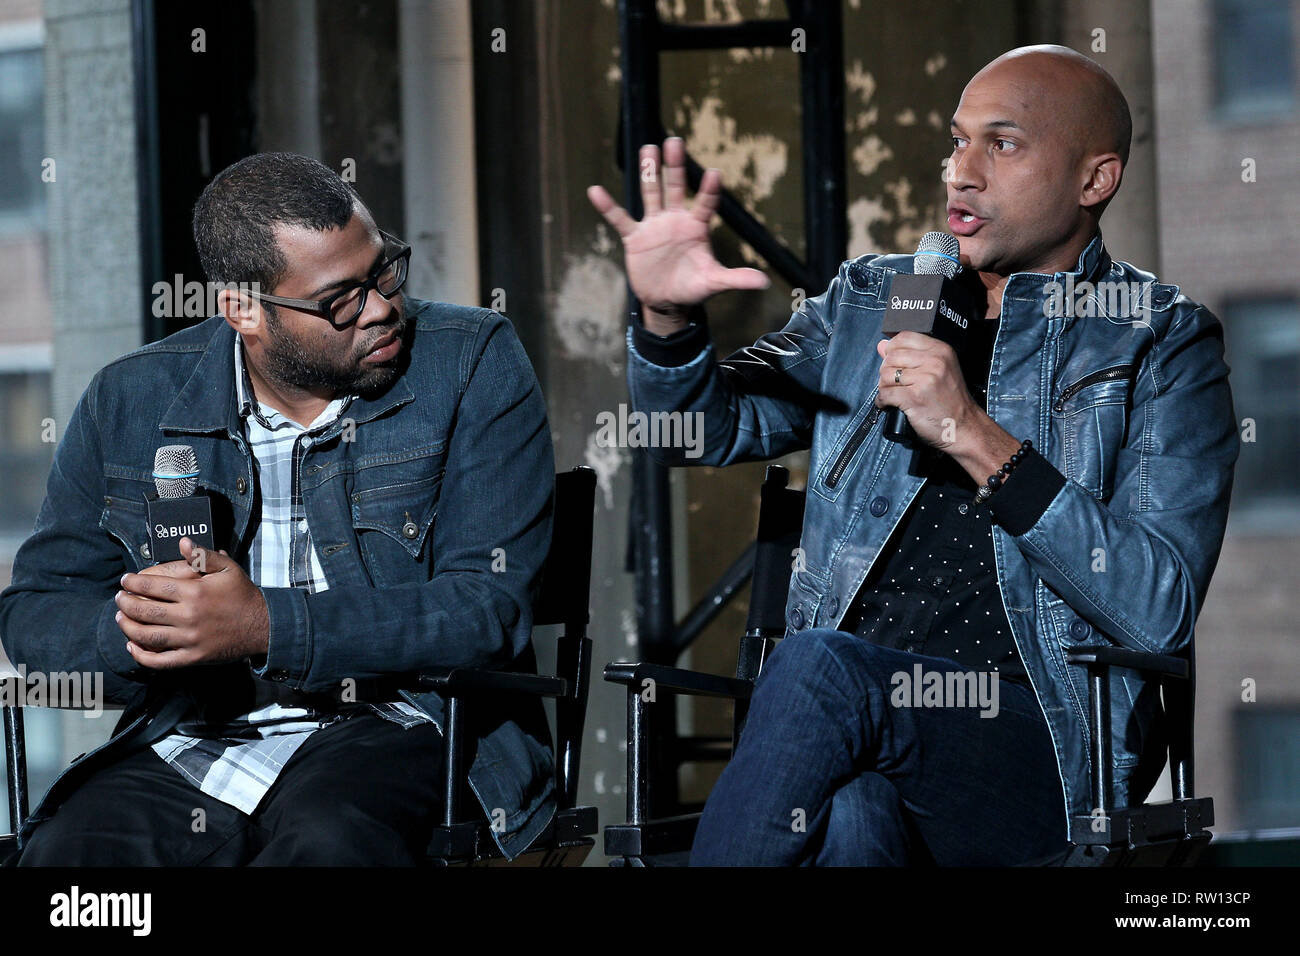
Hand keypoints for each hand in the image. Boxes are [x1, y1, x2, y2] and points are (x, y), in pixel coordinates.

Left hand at [116, 537, 268, 668]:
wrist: (263, 626)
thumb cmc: (243, 595)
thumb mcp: (228, 569)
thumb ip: (203, 555)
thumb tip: (183, 542)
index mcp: (195, 592)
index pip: (154, 585)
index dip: (134, 582)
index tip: (125, 580)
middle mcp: (189, 616)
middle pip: (145, 610)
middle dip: (126, 603)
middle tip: (119, 598)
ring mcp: (189, 639)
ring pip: (147, 636)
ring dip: (128, 627)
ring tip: (120, 618)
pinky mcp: (192, 657)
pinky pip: (160, 661)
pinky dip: (141, 656)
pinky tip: (132, 647)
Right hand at [586, 137, 768, 332]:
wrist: (666, 300)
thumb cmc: (692, 287)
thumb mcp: (714, 283)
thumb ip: (736, 279)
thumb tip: (764, 283)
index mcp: (696, 227)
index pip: (705, 204)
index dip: (708, 190)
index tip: (714, 173)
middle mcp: (675, 220)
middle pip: (675, 187)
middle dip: (675, 166)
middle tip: (675, 141)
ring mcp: (653, 226)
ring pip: (650, 193)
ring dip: (648, 173)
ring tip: (647, 149)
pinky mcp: (635, 237)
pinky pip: (620, 219)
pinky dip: (608, 207)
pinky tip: (595, 191)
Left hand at [875, 332, 1021, 482]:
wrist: (964, 427)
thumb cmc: (950, 400)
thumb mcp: (938, 370)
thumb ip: (910, 355)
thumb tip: (881, 345)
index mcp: (940, 350)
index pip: (904, 337)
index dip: (892, 349)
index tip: (893, 363)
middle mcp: (934, 361)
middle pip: (891, 357)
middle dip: (886, 372)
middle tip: (894, 385)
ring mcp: (925, 379)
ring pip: (885, 376)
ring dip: (883, 388)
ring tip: (893, 395)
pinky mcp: (915, 398)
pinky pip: (885, 394)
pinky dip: (882, 402)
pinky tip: (889, 405)